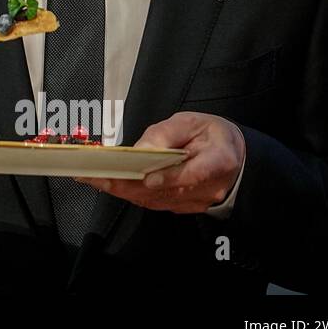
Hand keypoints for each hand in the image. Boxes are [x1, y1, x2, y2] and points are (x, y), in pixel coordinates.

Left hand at [72, 112, 245, 213]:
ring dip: (123, 191)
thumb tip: (141, 150)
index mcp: (219, 161)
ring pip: (156, 200)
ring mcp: (196, 201)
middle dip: (128, 185)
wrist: (233, 156)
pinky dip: (131, 194)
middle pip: (166, 192)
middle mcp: (209, 188)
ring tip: (94, 178)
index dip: (170, 178)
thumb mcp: (192, 122)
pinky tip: (110, 184)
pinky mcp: (184, 206)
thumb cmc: (211, 135)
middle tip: (97, 176)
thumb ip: (167, 134)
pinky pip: (155, 203)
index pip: (194, 174)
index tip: (148, 178)